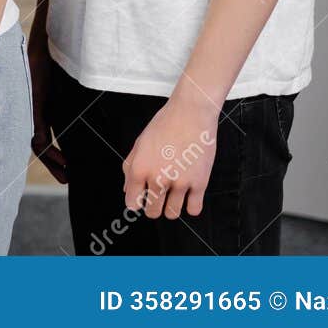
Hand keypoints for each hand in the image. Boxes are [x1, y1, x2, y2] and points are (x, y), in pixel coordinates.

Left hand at [27, 27, 68, 182]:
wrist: (46, 43)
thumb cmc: (58, 60)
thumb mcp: (66, 86)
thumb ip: (73, 100)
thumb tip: (99, 108)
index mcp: (42, 106)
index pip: (43, 135)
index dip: (52, 153)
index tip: (67, 165)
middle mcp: (34, 110)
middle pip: (38, 142)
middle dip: (51, 162)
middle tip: (66, 178)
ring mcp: (30, 109)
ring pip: (36, 143)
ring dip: (50, 161)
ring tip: (65, 173)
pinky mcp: (32, 107)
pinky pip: (38, 135)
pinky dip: (48, 149)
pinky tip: (62, 158)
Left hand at [122, 98, 217, 219]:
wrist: (190, 114)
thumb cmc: (164, 125)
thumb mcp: (139, 144)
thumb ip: (129, 169)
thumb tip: (128, 191)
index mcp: (139, 169)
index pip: (132, 203)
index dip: (137, 203)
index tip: (142, 200)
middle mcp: (158, 178)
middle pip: (153, 212)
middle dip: (154, 208)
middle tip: (158, 198)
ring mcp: (179, 183)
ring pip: (172, 214)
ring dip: (171, 208)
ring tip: (173, 196)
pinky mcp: (199, 183)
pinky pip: (194, 210)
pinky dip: (191, 206)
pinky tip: (189, 196)